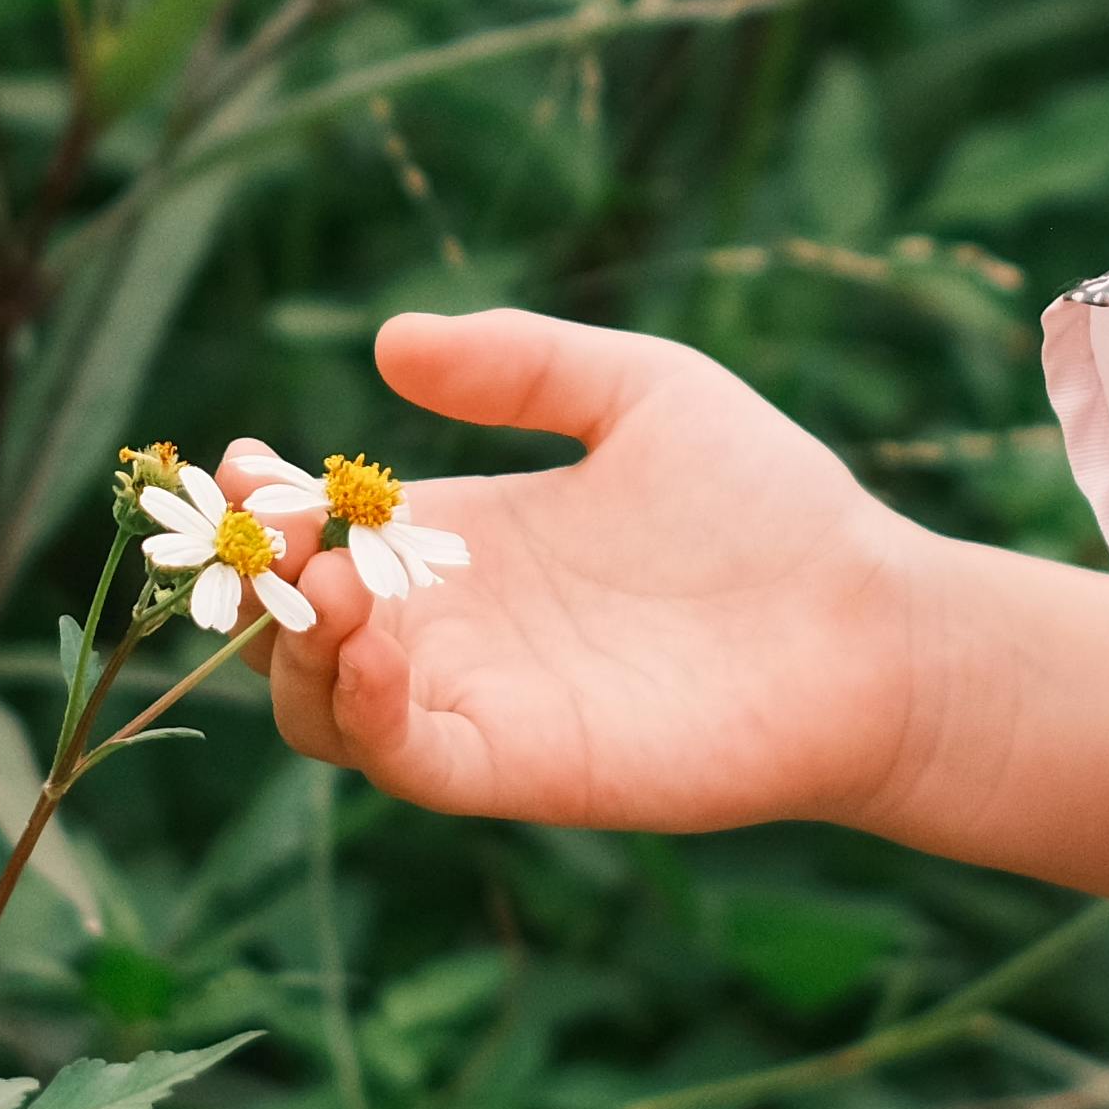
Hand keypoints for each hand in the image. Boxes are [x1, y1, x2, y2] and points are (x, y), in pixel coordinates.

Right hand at [259, 307, 936, 836]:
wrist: (868, 620)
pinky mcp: (519, 766)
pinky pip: (403, 759)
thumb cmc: (770, 504)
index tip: (240, 459)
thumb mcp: (643, 390)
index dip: (262, 500)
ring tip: (333, 584)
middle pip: (293, 623)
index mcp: (463, 536)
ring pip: (320, 705)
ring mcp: (478, 701)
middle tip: (263, 524)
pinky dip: (360, 714)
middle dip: (250, 576)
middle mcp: (452, 626)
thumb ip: (524, 361)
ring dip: (292, 649)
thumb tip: (389, 341)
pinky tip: (371, 648)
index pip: (319, 530)